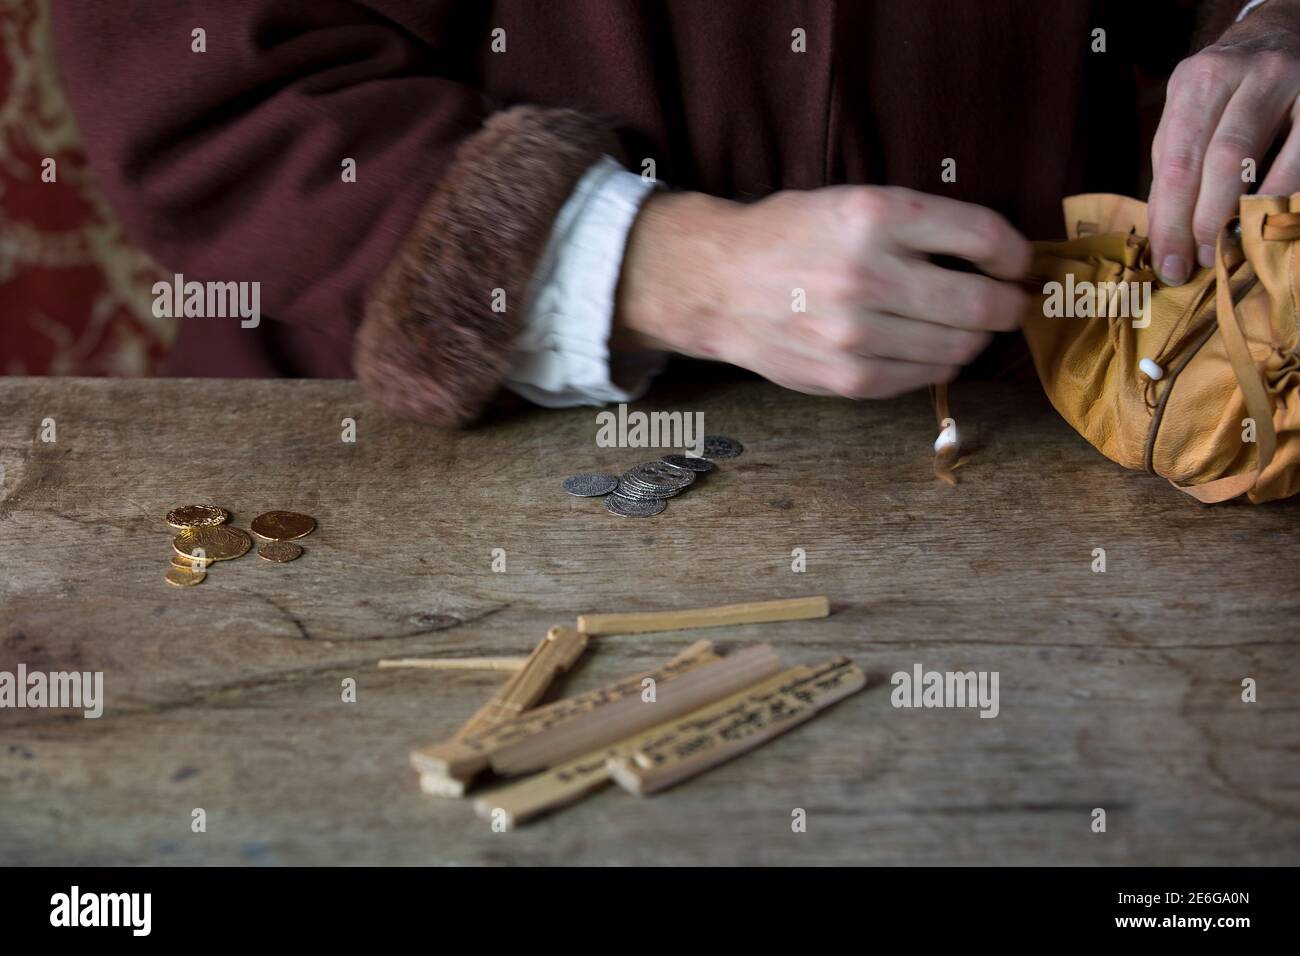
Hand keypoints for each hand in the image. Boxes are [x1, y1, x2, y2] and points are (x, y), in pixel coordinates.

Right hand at [614, 184, 1030, 398]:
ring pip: (959, 347)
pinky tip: (932, 347)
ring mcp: (857, 333)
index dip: (1016, 254)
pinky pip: (924, 376)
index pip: (984, 238)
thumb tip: (995, 257)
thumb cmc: (789, 236)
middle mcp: (869, 274)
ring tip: (970, 327)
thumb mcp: (851, 201)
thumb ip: (918, 224)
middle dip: (1008, 304)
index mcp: (876, 215)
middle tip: (1008, 302)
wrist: (718, 283)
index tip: (1017, 262)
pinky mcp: (848, 377)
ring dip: (977, 338)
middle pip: (980, 303)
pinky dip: (941, 362)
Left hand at [1148, 0, 1299, 283]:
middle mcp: (1237, 74)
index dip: (1169, 223)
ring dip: (1238, 214)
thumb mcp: (1192, 114)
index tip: (1169, 267)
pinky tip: (1267, 218)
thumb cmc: (1228, 93)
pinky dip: (1280, 192)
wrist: (1285, 35)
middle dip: (1202, 223)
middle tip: (1202, 260)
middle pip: (1212, 162)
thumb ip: (1176, 168)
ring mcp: (1283, 80)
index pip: (1174, 165)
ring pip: (1251, 158)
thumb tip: (1166, 238)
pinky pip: (1299, 154)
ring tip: (1230, 247)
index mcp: (1195, 83)